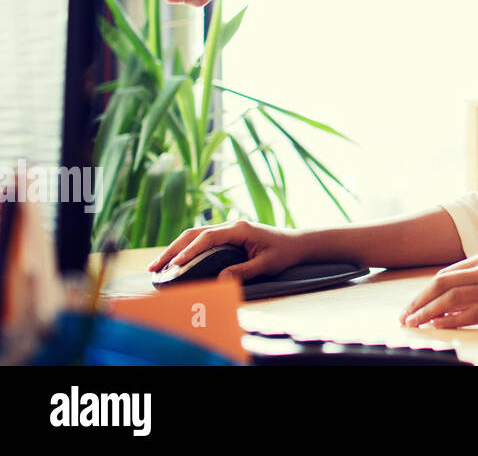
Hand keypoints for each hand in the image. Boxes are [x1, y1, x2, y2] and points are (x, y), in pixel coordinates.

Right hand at [147, 220, 308, 282]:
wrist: (297, 243)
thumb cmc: (284, 252)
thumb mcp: (267, 264)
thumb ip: (244, 271)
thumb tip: (219, 280)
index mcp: (239, 229)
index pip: (207, 237)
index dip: (189, 251)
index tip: (174, 265)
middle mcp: (231, 226)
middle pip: (194, 234)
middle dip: (172, 250)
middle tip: (154, 267)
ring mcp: (228, 230)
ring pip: (195, 235)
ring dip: (175, 249)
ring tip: (157, 266)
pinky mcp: (227, 236)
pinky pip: (201, 240)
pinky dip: (186, 249)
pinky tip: (175, 262)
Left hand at [398, 251, 477, 328]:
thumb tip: (461, 288)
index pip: (446, 275)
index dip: (425, 292)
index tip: (412, 306)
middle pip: (442, 284)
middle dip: (418, 301)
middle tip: (404, 316)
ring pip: (452, 299)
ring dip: (428, 312)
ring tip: (414, 324)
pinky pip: (473, 313)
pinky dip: (452, 320)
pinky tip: (439, 326)